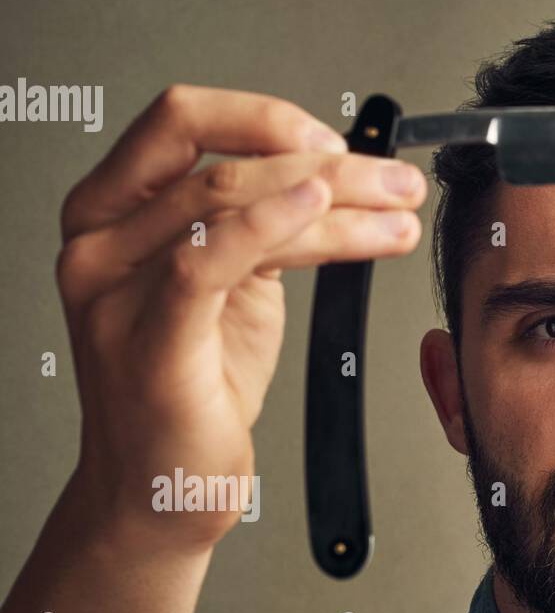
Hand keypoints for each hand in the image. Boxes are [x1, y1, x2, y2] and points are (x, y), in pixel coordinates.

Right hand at [55, 84, 426, 551]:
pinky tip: (323, 211)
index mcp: (112, 214)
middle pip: (217, 159)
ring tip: (395, 211)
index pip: (181, 122)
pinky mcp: (152, 341)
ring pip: (227, 203)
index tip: (338, 142)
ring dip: (332, 201)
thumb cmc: (190, 399)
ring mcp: (116, 290)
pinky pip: (208, 261)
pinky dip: (271, 225)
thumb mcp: (230, 296)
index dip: (265, 119)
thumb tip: (325, 184)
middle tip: (394, 181)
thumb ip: (255, 234)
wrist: (161, 494)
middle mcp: (102, 240)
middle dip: (324, 164)